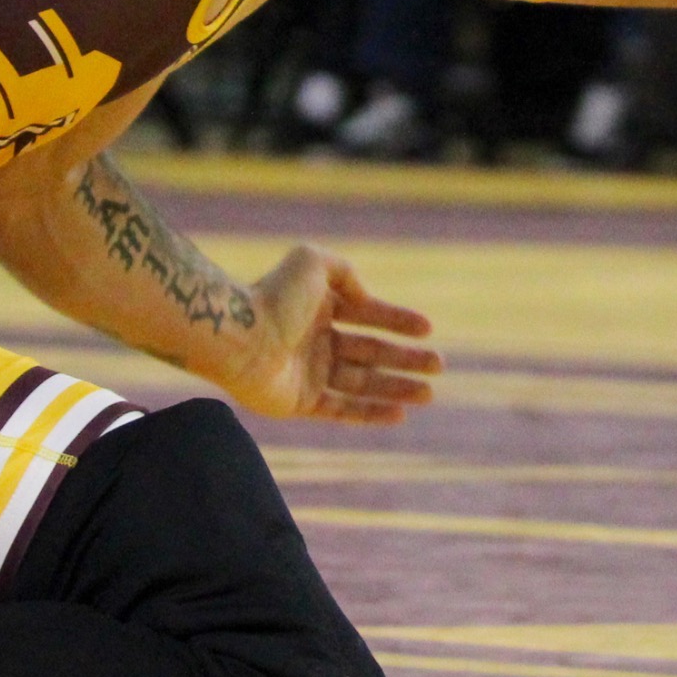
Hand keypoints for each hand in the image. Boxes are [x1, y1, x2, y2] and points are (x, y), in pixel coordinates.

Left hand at [231, 246, 440, 425]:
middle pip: (370, 352)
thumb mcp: (313, 262)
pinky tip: (400, 414)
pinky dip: (372, 413)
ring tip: (429, 393)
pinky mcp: (300, 403)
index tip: (428, 329)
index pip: (367, 315)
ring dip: (396, 388)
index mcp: (317, 308)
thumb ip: (345, 272)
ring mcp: (308, 373)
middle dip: (405, 359)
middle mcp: (314, 341)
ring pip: (362, 383)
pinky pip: (343, 410)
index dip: (397, 320)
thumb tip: (366, 299)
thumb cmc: (274, 297)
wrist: (238, 337)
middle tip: (438, 366)